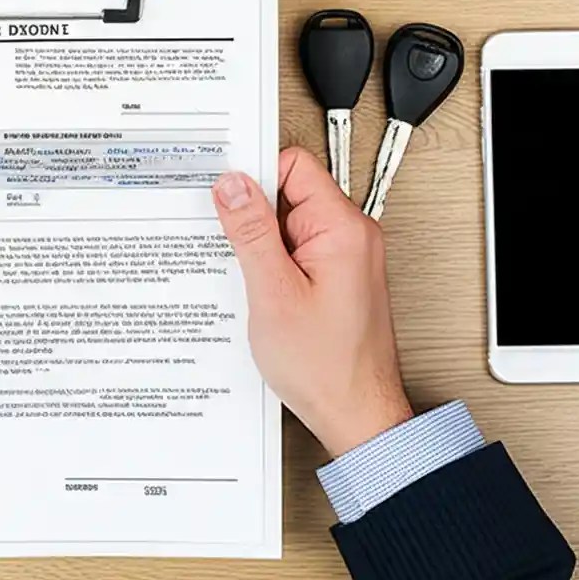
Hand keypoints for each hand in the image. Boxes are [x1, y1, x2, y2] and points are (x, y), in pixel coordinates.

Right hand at [212, 148, 411, 457]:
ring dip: (259, 242)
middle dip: (251, 212)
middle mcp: (351, 236)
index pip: (294, 165)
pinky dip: (271, 264)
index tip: (222, 192)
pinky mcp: (337, 278)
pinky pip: (296, 251)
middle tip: (225, 240)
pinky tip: (256, 289)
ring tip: (245, 275)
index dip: (254, 173)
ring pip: (289, 224)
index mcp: (342, 229)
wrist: (356, 414)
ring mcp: (346, 257)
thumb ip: (252, 232)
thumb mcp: (273, 294)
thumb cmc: (326, 367)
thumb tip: (233, 185)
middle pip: (290, 192)